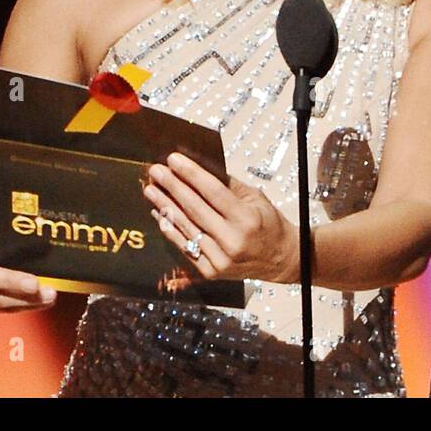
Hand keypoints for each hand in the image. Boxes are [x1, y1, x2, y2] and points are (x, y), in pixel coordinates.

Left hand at [143, 152, 299, 283]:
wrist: (280, 260)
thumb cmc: (269, 224)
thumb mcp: (256, 199)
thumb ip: (228, 185)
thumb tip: (199, 167)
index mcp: (247, 219)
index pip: (213, 192)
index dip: (191, 174)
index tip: (173, 159)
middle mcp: (233, 241)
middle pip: (195, 208)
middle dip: (172, 186)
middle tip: (156, 171)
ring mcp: (220, 259)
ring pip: (186, 228)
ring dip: (165, 206)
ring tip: (151, 190)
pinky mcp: (210, 271)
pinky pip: (184, 247)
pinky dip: (170, 229)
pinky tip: (159, 214)